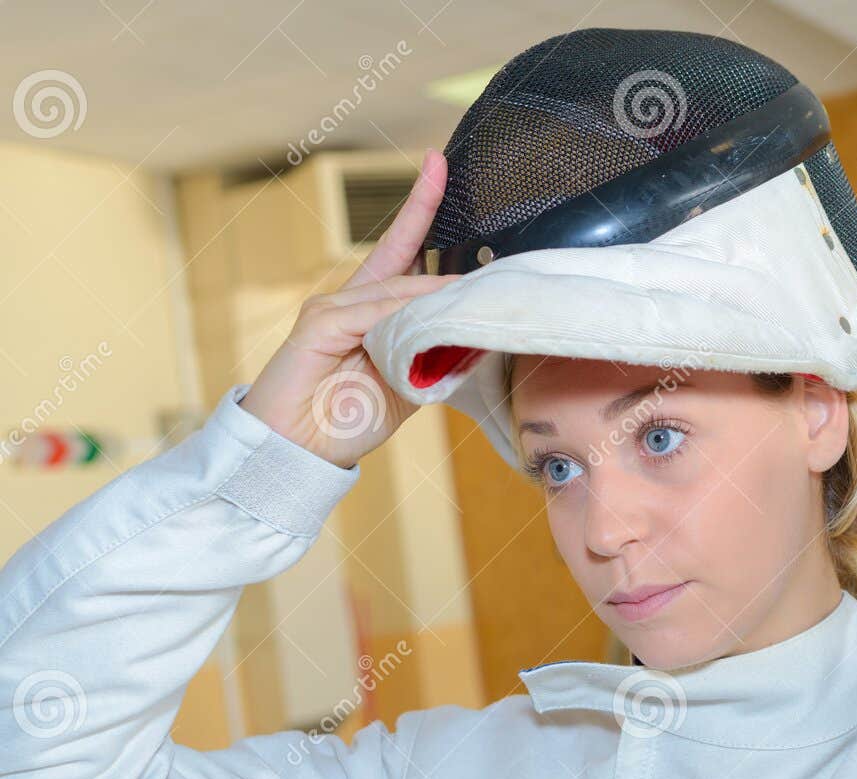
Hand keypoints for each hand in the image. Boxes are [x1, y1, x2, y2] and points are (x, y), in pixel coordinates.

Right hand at [239, 148, 461, 468]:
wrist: (298, 452)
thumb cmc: (348, 420)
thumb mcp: (407, 385)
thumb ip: (434, 354)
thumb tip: (474, 332)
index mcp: (372, 310)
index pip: (402, 250)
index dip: (420, 209)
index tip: (437, 165)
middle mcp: (350, 299)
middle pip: (401, 259)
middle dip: (429, 226)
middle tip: (456, 190)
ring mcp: (331, 308)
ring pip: (396, 291)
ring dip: (437, 297)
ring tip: (476, 297)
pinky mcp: (319, 325)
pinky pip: (372, 315)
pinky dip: (403, 318)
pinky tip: (428, 322)